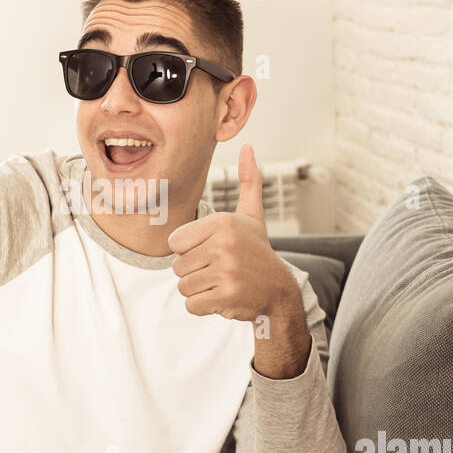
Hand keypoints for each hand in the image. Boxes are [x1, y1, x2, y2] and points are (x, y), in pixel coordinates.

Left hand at [168, 144, 300, 323]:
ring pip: (183, 286)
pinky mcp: (226, 296)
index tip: (211, 250)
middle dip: (194, 272)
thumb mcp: (252, 215)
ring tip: (221, 282)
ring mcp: (226, 271)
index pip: (174, 241)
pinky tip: (222, 296)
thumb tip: (248, 147)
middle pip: (177, 266)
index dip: (189, 250)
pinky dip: (203, 306)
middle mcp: (224, 245)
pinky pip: (192, 305)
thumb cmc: (257, 251)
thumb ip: (248, 181)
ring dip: (199, 289)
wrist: (279, 290)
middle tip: (219, 269)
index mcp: (222, 223)